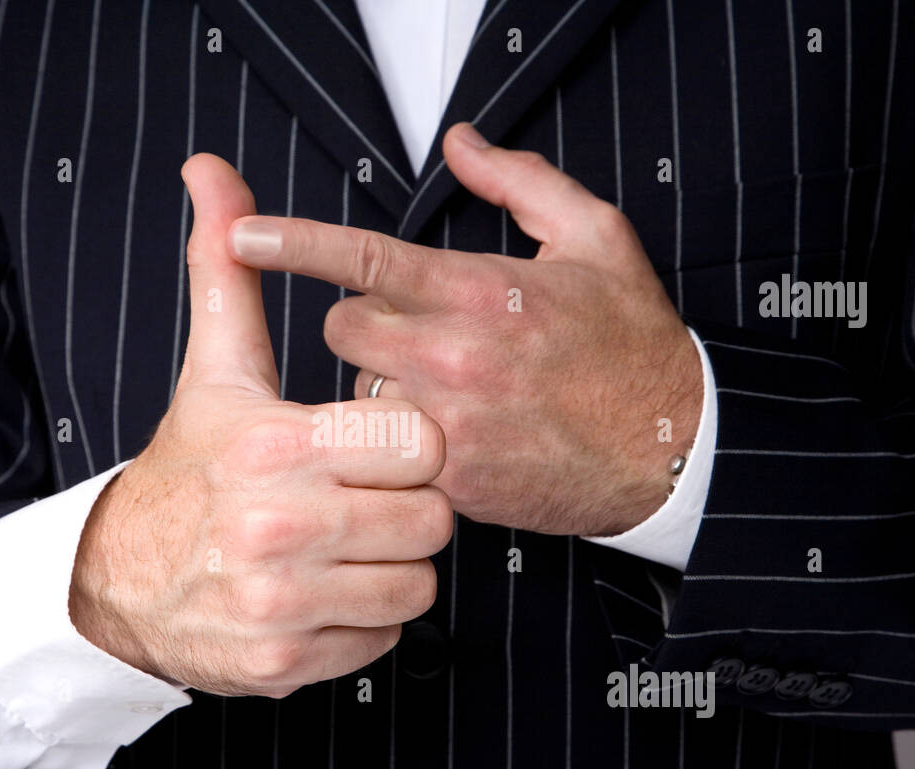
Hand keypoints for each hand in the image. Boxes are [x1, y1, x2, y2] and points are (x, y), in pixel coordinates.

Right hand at [68, 154, 450, 696]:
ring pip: (418, 585)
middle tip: (365, 498)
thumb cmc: (188, 468)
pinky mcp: (283, 665)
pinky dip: (368, 619)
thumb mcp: (214, 372)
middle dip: (408, 507)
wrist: (118, 578)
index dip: (409, 444)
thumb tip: (212, 172)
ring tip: (348, 544)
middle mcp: (278, 529)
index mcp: (275, 446)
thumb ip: (229, 274)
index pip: (420, 445)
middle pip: (431, 519)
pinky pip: (387, 640)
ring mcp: (280, 605)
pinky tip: (326, 590)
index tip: (377, 445)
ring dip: (395, 565)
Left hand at [228, 123, 702, 537]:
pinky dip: (411, 436)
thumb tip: (461, 144)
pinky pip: (391, 449)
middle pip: (342, 329)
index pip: (364, 260)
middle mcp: (455, 358)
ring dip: (386, 383)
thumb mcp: (596, 238)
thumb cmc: (632, 344)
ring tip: (449, 387)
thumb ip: (519, 182)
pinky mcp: (451, 479)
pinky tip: (463, 429)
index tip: (243, 235)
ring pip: (362, 393)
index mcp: (481, 292)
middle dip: (362, 323)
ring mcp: (448, 424)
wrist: (670, 446)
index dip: (294, 244)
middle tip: (413, 329)